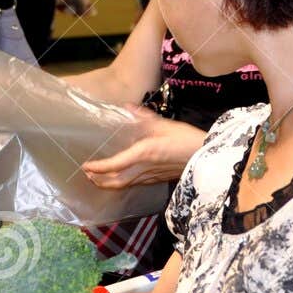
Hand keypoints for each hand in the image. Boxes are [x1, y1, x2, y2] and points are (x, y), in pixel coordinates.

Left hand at [82, 112, 204, 188]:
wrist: (206, 157)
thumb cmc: (186, 139)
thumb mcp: (164, 124)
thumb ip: (143, 117)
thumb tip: (127, 108)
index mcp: (143, 154)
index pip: (114, 164)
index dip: (98, 167)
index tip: (86, 165)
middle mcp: (143, 169)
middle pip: (116, 181)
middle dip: (99, 180)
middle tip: (88, 174)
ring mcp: (150, 177)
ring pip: (124, 185)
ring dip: (109, 183)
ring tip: (98, 178)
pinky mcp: (157, 179)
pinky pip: (134, 184)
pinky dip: (122, 182)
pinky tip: (121, 178)